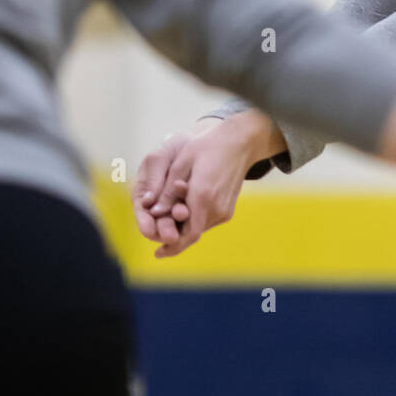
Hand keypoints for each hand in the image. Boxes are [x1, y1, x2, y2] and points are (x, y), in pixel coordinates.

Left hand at [132, 111, 282, 256]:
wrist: (240, 142)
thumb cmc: (207, 147)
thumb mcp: (182, 164)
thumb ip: (168, 191)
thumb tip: (155, 211)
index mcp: (203, 196)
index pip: (188, 234)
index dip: (172, 247)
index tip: (157, 253)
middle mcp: (217, 208)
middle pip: (192, 235)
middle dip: (174, 238)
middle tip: (157, 239)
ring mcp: (224, 210)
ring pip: (199, 229)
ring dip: (183, 228)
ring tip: (168, 218)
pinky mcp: (228, 210)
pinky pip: (206, 222)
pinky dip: (193, 221)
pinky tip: (183, 210)